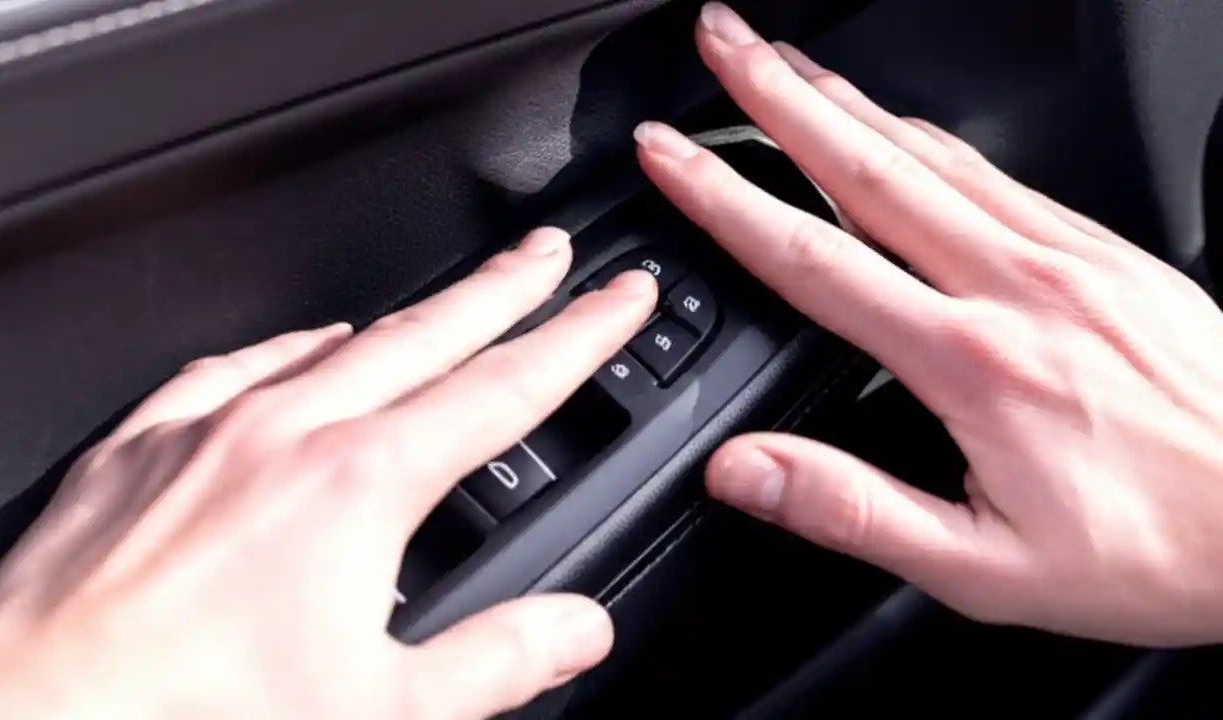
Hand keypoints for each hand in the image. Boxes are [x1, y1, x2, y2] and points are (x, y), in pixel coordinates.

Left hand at [0, 228, 656, 717]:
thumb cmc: (191, 717)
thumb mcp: (385, 710)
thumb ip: (498, 660)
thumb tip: (578, 630)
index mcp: (363, 484)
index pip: (506, 388)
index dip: (577, 337)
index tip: (616, 299)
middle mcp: (289, 432)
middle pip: (427, 335)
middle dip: (504, 289)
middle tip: (549, 252)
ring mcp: (211, 429)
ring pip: (334, 341)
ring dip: (403, 319)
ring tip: (446, 300)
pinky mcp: (142, 447)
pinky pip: (230, 367)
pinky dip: (283, 350)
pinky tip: (296, 349)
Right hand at [637, 2, 1222, 646]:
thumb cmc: (1156, 547)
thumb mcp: (987, 571)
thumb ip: (853, 511)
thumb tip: (745, 471)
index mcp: (970, 362)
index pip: (813, 257)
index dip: (725, 196)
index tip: (673, 152)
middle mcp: (1016, 285)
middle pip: (866, 165)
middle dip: (776, 96)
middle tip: (721, 42)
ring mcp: (1066, 255)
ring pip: (930, 150)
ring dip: (845, 99)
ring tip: (783, 63)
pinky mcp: (1107, 250)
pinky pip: (995, 169)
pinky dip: (927, 132)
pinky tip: (898, 123)